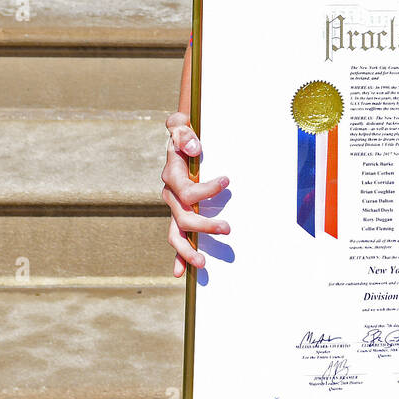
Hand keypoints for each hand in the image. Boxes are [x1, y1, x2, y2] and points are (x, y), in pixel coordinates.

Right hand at [162, 112, 230, 277]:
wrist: (178, 141)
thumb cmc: (183, 134)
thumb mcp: (180, 125)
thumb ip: (183, 132)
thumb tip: (194, 149)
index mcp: (172, 176)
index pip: (186, 190)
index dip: (206, 189)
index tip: (227, 180)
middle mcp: (170, 195)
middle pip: (183, 217)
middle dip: (204, 225)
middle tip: (228, 228)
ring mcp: (173, 208)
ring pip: (176, 234)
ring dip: (188, 251)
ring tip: (204, 264)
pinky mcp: (179, 215)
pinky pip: (176, 239)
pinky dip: (177, 257)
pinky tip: (180, 273)